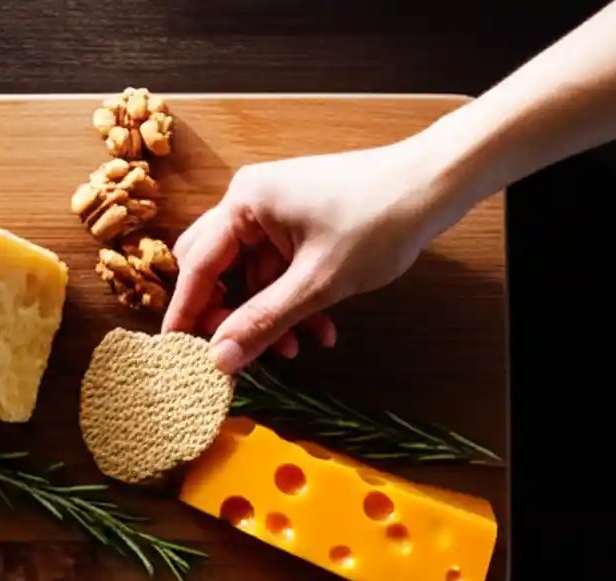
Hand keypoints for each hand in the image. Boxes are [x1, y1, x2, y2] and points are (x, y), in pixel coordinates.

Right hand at [162, 135, 472, 374]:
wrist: (436, 186)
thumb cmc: (381, 219)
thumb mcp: (318, 283)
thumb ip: (263, 322)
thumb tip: (221, 358)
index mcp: (244, 202)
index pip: (197, 266)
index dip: (187, 314)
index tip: (179, 353)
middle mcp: (250, 202)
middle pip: (214, 268)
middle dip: (228, 315)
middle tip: (236, 350)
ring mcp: (274, 212)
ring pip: (251, 276)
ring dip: (269, 314)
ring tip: (296, 348)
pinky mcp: (297, 223)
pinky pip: (278, 270)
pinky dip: (292, 301)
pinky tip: (319, 327)